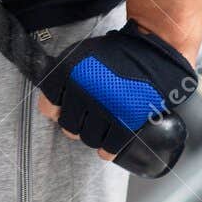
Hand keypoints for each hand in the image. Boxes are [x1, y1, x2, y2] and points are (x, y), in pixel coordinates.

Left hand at [35, 19, 195, 161]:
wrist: (153, 50)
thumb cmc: (116, 52)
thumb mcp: (81, 54)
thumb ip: (63, 75)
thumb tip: (52, 102)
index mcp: (68, 72)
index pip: (48, 106)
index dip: (54, 110)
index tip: (61, 111)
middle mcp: (84, 90)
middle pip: (68, 125)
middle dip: (74, 125)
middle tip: (82, 122)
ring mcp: (106, 107)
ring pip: (88, 138)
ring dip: (91, 137)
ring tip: (98, 130)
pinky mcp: (127, 120)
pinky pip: (111, 145)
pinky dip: (108, 150)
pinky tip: (107, 150)